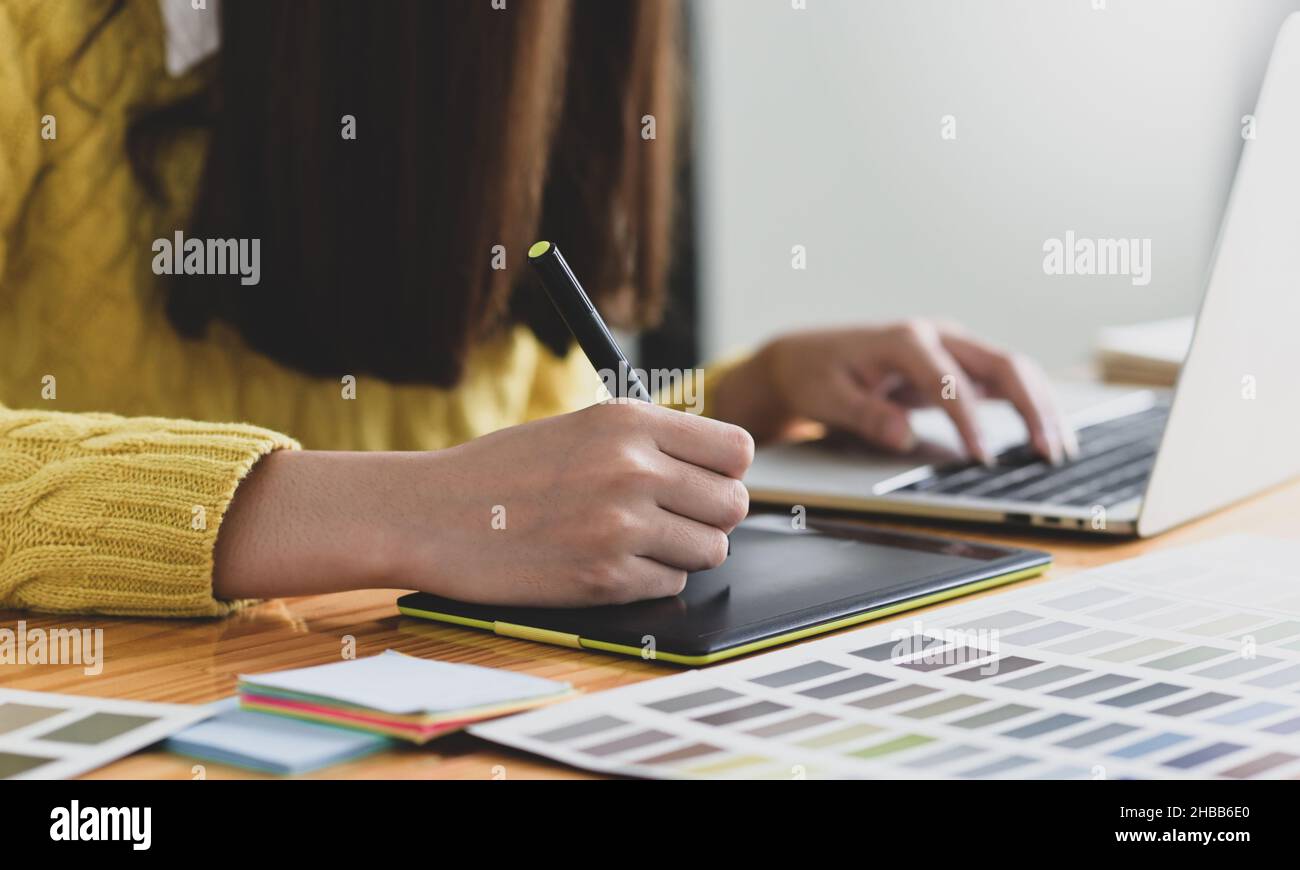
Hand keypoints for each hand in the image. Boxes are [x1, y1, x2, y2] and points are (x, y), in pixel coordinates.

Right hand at [214, 401, 753, 606]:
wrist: (432, 514)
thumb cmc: (501, 470)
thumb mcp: (580, 427)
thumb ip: (648, 441)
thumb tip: (719, 469)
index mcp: (629, 421)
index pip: (736, 451)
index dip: (725, 471)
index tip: (704, 481)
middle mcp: (634, 469)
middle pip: (732, 504)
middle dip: (709, 516)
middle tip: (672, 519)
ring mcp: (621, 526)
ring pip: (710, 550)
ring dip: (682, 551)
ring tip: (637, 541)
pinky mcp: (606, 579)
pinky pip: (671, 584)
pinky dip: (650, 579)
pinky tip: (610, 563)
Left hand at [711, 320, 1076, 463]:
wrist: (807, 357)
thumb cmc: (815, 375)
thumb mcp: (828, 398)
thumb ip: (866, 415)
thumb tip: (903, 435)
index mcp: (904, 340)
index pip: (949, 381)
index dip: (969, 420)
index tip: (984, 457)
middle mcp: (936, 335)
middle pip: (1000, 364)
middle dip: (1030, 406)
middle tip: (1048, 451)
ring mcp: (951, 346)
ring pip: (1011, 368)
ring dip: (1040, 406)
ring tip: (1059, 449)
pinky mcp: (957, 362)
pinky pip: (1002, 380)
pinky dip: (1028, 404)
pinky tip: (1045, 434)